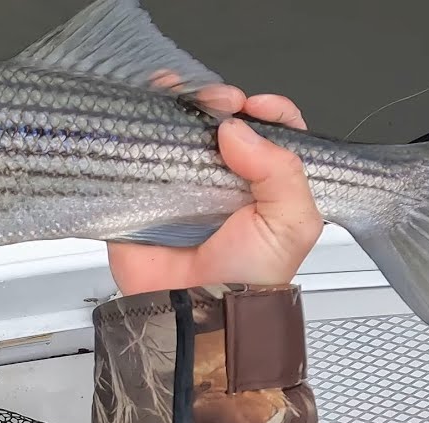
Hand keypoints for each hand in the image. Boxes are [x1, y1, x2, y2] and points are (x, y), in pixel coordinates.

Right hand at [109, 80, 321, 294]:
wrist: (199, 314)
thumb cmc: (250, 279)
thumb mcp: (292, 224)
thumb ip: (283, 170)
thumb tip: (237, 130)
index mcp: (262, 182)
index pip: (270, 130)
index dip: (265, 110)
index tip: (255, 107)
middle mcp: (221, 178)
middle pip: (218, 121)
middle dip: (217, 101)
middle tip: (217, 106)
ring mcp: (180, 184)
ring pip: (177, 130)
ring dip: (178, 106)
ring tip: (182, 104)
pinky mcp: (143, 194)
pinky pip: (137, 154)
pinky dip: (138, 129)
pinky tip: (147, 116)